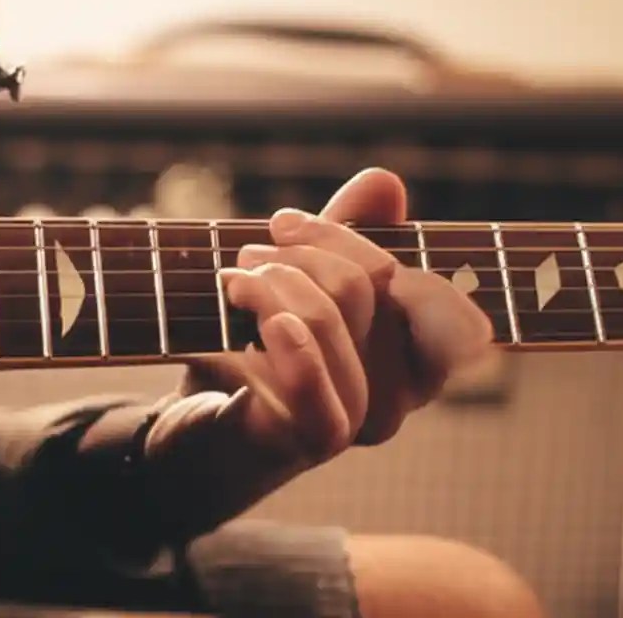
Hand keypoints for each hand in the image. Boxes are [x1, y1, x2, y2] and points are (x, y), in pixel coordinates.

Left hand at [140, 168, 494, 537]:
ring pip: (328, 313)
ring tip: (231, 281)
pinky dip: (286, 337)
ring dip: (269, 280)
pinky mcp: (305, 441)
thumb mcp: (299, 284)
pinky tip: (256, 315)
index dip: (357, 243)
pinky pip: (315, 385)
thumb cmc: (252, 356)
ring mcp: (355, 421)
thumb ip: (347, 234)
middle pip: (367, 282)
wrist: (194, 432)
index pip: (428, 285)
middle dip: (298, 251)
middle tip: (247, 256)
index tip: (284, 224)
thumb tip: (386, 182)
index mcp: (410, 357)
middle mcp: (395, 394)